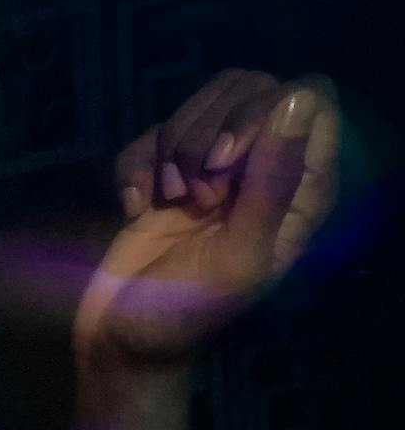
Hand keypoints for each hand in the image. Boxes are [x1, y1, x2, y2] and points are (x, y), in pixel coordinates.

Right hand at [78, 73, 336, 375]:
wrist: (120, 341)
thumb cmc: (187, 312)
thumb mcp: (239, 256)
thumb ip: (272, 182)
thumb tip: (298, 100)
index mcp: (303, 187)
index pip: (311, 100)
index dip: (262, 114)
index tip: (223, 159)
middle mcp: (267, 167)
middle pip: (253, 88)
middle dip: (209, 130)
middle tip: (194, 190)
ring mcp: (216, 166)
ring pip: (203, 102)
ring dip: (171, 146)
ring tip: (167, 200)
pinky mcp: (168, 171)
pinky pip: (154, 130)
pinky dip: (136, 164)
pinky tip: (135, 205)